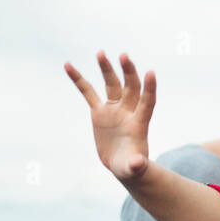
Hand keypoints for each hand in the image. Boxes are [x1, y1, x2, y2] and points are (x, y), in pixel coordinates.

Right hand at [64, 50, 156, 183]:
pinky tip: (68, 65)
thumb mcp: (134, 167)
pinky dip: (79, 79)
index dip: (150, 88)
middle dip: (128, 72)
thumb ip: (137, 164)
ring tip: (101, 53)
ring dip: (107, 68)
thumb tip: (139, 164)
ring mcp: (114, 109)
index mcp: (139, 123)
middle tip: (124, 56)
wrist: (122, 164)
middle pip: (130, 87)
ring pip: (111, 84)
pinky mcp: (99, 111)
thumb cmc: (131, 166)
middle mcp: (128, 111)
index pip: (147, 102)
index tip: (151, 72)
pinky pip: (88, 92)